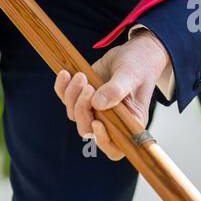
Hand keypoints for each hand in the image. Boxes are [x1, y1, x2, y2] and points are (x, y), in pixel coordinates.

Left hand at [53, 30, 169, 160]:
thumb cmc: (139, 65)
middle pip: (87, 129)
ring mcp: (96, 110)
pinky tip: (65, 73)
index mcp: (130, 122)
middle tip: (88, 87)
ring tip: (81, 76)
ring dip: (72, 96)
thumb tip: (97, 104)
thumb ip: (116, 89)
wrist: (132, 52)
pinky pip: (66, 100)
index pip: (114, 148)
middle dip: (82, 109)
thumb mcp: (131, 75)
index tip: (97, 122)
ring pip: (74, 114)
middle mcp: (112, 121)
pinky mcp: (83, 98)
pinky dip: (62, 88)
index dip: (102, 141)